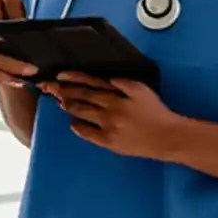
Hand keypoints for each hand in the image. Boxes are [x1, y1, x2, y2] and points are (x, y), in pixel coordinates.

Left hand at [41, 72, 187, 160]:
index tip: (60, 76)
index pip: (90, 83)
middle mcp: (110, 109)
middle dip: (63, 92)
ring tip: (60, 102)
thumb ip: (121, 82)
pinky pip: (88, 134)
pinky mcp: (109, 141)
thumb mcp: (141, 89)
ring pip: (81, 113)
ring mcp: (107, 126)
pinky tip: (73, 123)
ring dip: (69, 106)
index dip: (73, 79)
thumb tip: (104, 78)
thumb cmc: (156, 112)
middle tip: (50, 88)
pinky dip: (78, 127)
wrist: (167, 137)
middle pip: (81, 97)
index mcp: (117, 95)